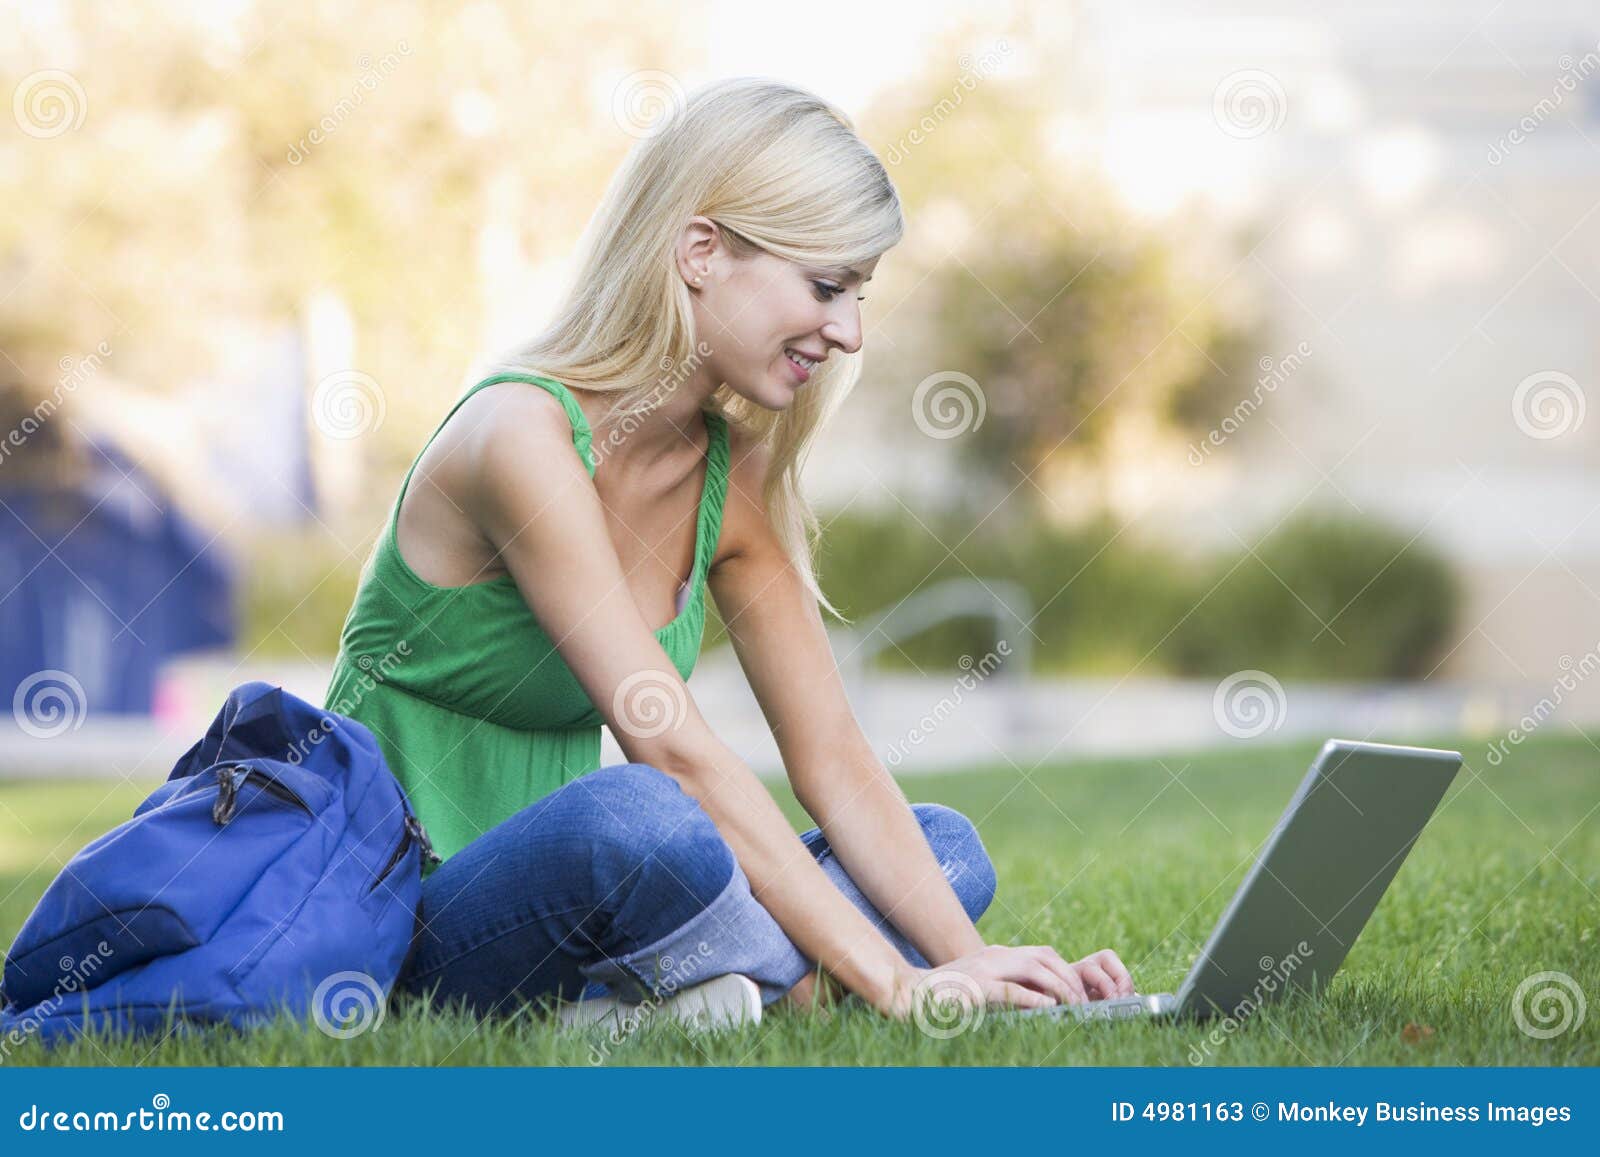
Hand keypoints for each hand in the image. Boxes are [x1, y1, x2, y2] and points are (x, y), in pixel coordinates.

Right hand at [882, 945, 1134, 1018]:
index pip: (1043, 953)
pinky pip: (1010, 989)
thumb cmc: (947, 994)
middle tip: (1083, 1002)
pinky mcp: (976, 987)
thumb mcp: (982, 984)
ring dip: (1059, 987)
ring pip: (1034, 968)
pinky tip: (1048, 1008)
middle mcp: (995, 955)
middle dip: (1069, 977)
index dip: (1065, 970)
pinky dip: (1032, 997)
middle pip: (1045, 956)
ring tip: (1073, 1007)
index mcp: (997, 954)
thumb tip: (1040, 1001)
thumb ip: (1007, 984)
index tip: (1079, 991)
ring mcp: (985, 968)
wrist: (911, 993)